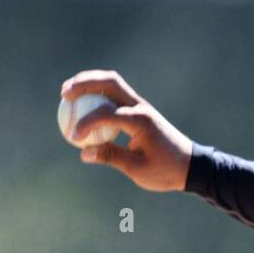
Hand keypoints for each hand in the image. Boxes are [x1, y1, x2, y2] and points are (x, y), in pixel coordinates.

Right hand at [59, 70, 192, 191]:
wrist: (190, 165)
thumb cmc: (165, 171)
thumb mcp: (137, 169)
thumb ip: (111, 157)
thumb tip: (83, 153)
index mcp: (141, 122)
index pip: (107, 114)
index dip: (87, 124)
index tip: (73, 136)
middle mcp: (141, 107)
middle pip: (109, 82)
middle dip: (84, 84)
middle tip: (64, 93)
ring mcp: (141, 105)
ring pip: (112, 82)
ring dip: (90, 82)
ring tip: (68, 91)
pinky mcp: (140, 108)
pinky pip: (116, 94)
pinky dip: (98, 92)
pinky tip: (83, 101)